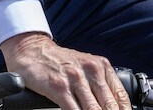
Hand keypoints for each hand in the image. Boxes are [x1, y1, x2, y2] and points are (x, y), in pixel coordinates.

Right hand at [0, 32, 130, 109]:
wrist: (32, 50)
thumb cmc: (59, 61)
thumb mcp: (85, 66)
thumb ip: (98, 83)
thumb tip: (112, 105)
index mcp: (101, 66)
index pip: (121, 95)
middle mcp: (91, 71)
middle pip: (110, 105)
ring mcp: (75, 79)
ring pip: (93, 109)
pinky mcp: (59, 88)